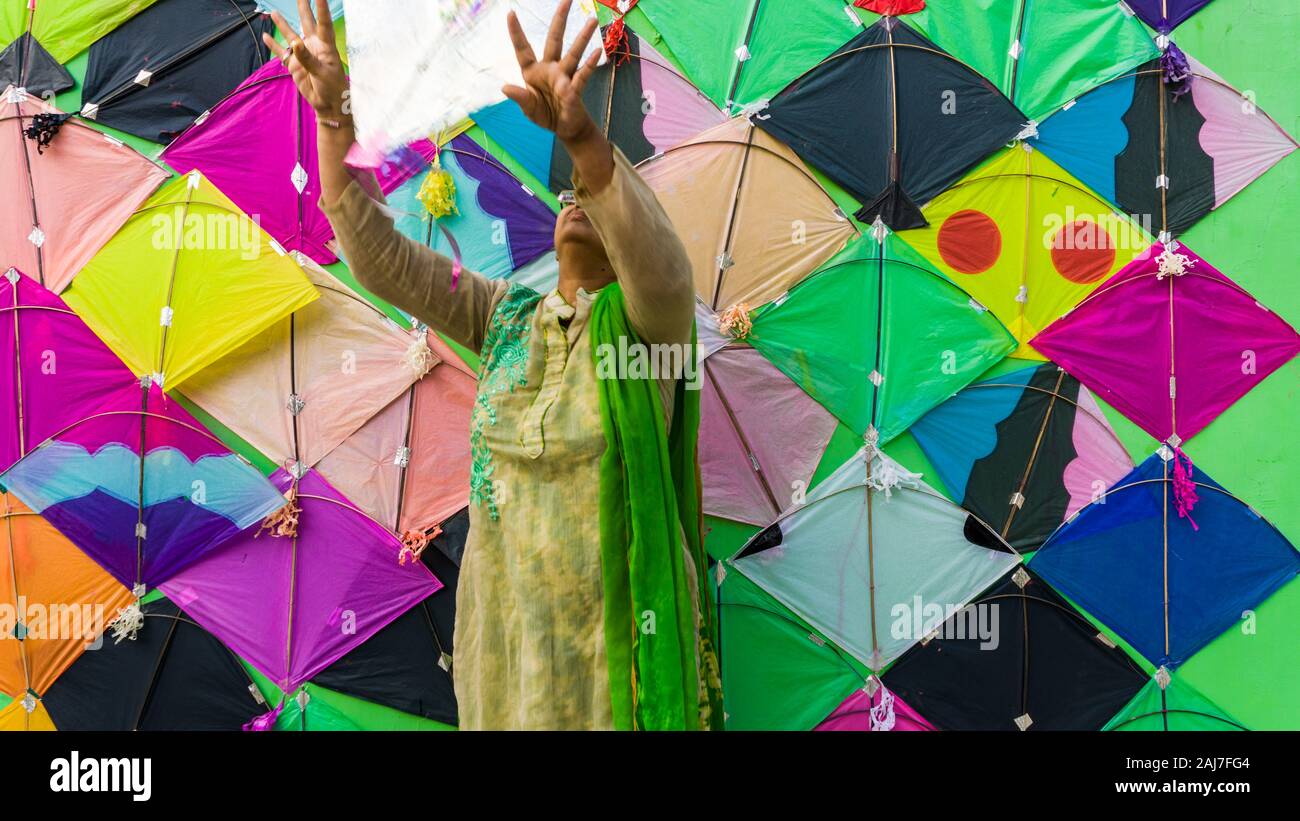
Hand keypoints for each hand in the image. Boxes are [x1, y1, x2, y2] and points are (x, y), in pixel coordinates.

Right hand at [262, 0, 348, 119]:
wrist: (327, 104)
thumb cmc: (332, 88)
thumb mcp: (323, 74)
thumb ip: (308, 59)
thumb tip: (295, 44)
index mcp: (326, 47)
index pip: (324, 24)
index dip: (321, 9)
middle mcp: (314, 47)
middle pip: (308, 24)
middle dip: (304, 9)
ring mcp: (302, 55)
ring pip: (290, 36)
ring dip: (282, 25)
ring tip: (274, 12)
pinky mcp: (294, 65)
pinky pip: (281, 53)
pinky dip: (273, 45)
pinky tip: (266, 36)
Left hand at [502, 0, 601, 143]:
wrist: (564, 128)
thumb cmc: (544, 115)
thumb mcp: (529, 109)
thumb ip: (520, 97)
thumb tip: (505, 87)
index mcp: (533, 71)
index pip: (523, 49)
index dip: (516, 32)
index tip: (511, 12)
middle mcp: (550, 69)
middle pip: (554, 40)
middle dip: (560, 20)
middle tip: (567, 0)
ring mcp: (564, 77)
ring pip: (573, 53)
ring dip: (582, 37)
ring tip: (591, 20)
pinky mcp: (576, 89)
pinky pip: (583, 75)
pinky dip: (590, 64)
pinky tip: (597, 52)